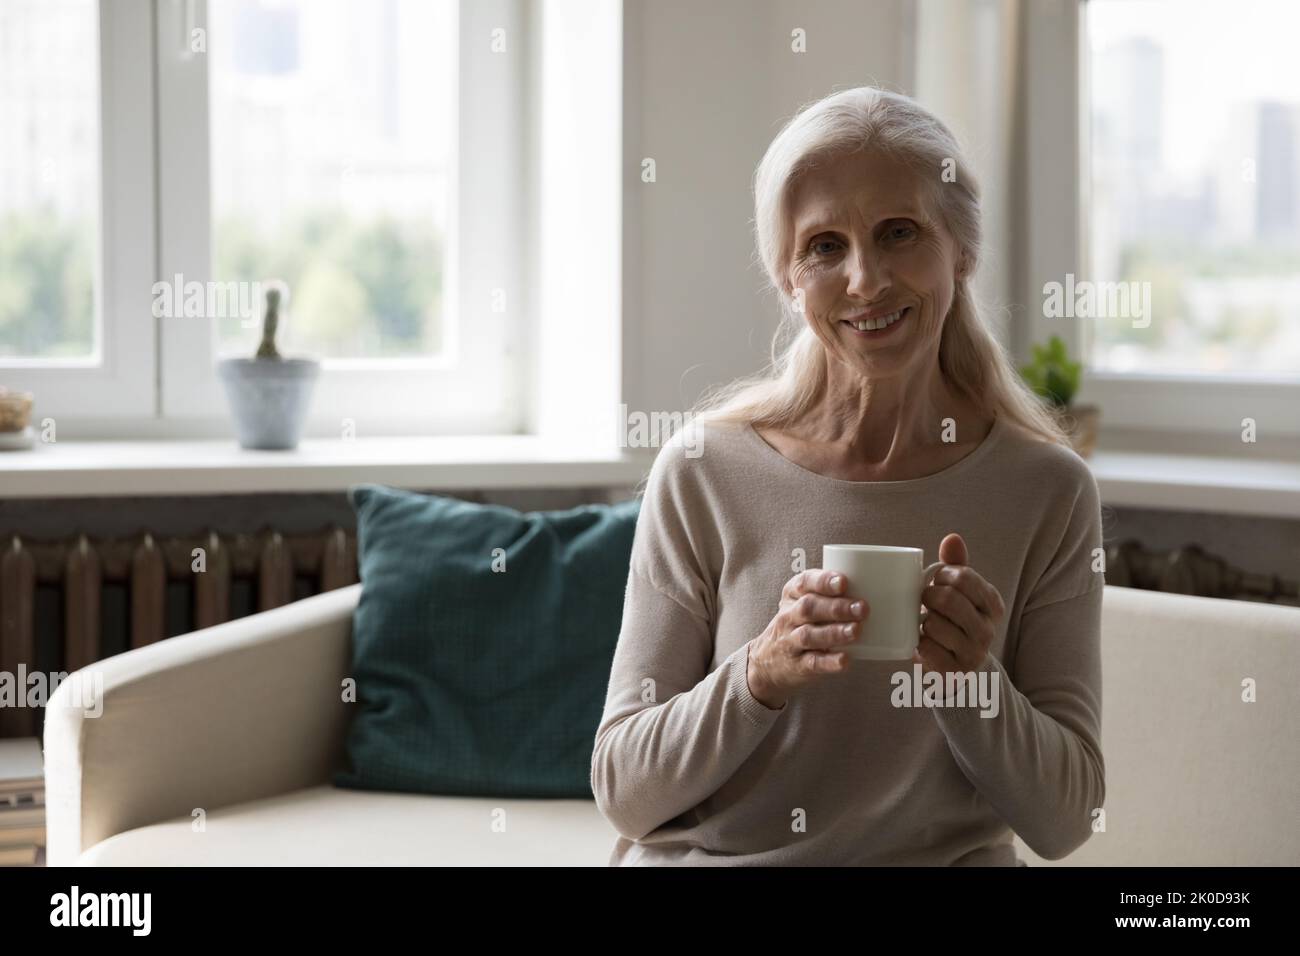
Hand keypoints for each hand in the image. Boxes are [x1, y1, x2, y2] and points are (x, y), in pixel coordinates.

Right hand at [746, 569, 866, 709]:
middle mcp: (789, 617)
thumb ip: (829, 594)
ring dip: (834, 633)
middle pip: (809, 608)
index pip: (803, 583)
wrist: (767, 663)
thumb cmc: (797, 626)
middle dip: (836, 607)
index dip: (823, 581)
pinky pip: (812, 663)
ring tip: (856, 631)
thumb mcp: (802, 604)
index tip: (843, 582)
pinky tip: (844, 660)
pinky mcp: (797, 665)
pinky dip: (829, 662)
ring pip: (809, 635)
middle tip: (862, 608)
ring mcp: (791, 642)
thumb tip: (879, 587)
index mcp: (792, 596)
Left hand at [913, 533, 1004, 676]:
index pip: (963, 576)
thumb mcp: (961, 591)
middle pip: (947, 599)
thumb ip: (956, 565)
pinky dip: (919, 644)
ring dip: (922, 622)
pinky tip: (923, 643)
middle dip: (927, 597)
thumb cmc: (955, 619)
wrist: (960, 664)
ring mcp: (974, 653)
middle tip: (924, 601)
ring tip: (925, 624)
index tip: (936, 581)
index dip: (941, 575)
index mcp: (993, 604)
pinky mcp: (956, 672)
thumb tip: (952, 538)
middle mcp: (988, 629)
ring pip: (933, 624)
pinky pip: (926, 650)